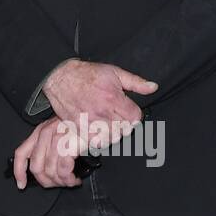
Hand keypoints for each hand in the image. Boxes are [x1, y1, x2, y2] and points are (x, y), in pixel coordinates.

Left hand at [12, 116, 86, 189]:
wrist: (99, 121)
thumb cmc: (83, 128)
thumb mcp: (62, 134)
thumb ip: (49, 148)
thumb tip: (44, 171)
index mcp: (40, 132)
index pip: (21, 153)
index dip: (19, 172)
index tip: (22, 184)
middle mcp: (46, 134)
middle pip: (36, 167)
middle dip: (47, 182)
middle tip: (58, 184)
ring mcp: (57, 138)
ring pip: (50, 171)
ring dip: (61, 182)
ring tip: (69, 182)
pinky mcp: (70, 144)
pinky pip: (63, 170)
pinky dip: (69, 179)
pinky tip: (74, 179)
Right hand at [42, 59, 157, 149]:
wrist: (61, 77)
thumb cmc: (88, 74)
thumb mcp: (115, 72)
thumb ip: (136, 82)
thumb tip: (153, 87)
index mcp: (113, 98)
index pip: (135, 118)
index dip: (135, 116)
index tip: (130, 113)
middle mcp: (102, 111)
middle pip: (124, 129)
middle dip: (125, 124)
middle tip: (119, 118)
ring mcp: (90, 121)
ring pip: (111, 138)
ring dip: (113, 133)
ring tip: (109, 124)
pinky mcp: (79, 128)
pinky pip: (95, 142)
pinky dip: (100, 139)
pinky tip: (99, 130)